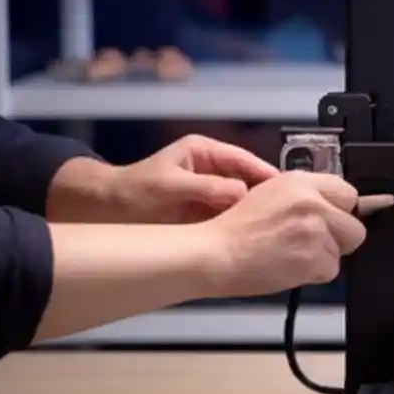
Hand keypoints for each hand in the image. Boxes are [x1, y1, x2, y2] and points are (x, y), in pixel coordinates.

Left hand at [49, 135, 280, 223]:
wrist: (103, 214)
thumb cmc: (133, 193)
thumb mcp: (169, 186)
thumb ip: (206, 187)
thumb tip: (242, 193)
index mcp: (205, 153)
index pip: (246, 161)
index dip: (267, 175)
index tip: (289, 191)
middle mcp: (213, 171)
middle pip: (250, 183)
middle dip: (267, 198)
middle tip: (290, 215)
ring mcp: (212, 195)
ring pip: (244, 204)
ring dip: (257, 215)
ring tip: (279, 229)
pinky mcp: (207, 216)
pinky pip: (232, 220)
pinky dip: (244, 228)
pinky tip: (259, 239)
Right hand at [198, 171, 366, 297]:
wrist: (215, 254)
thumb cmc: (234, 230)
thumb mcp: (269, 194)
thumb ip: (303, 197)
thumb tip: (330, 208)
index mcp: (300, 182)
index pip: (347, 193)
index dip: (340, 211)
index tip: (334, 220)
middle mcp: (311, 202)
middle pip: (355, 226)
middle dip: (339, 239)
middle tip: (313, 244)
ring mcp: (314, 229)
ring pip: (342, 251)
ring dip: (322, 258)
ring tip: (292, 255)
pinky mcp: (313, 257)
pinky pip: (330, 270)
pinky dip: (313, 274)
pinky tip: (290, 267)